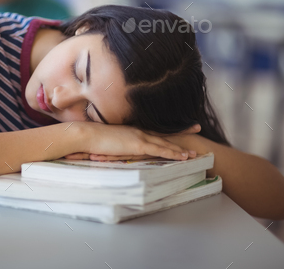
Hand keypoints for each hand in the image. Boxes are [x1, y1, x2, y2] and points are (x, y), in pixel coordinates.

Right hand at [68, 123, 200, 161]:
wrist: (86, 134)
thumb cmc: (93, 138)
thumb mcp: (108, 139)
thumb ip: (116, 142)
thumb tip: (118, 146)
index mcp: (132, 130)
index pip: (153, 130)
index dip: (167, 129)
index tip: (178, 126)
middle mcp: (138, 131)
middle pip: (164, 133)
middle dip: (181, 132)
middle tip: (197, 128)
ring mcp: (139, 137)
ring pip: (165, 143)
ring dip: (181, 147)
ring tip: (194, 151)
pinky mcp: (137, 144)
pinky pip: (159, 150)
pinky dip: (173, 153)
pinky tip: (183, 157)